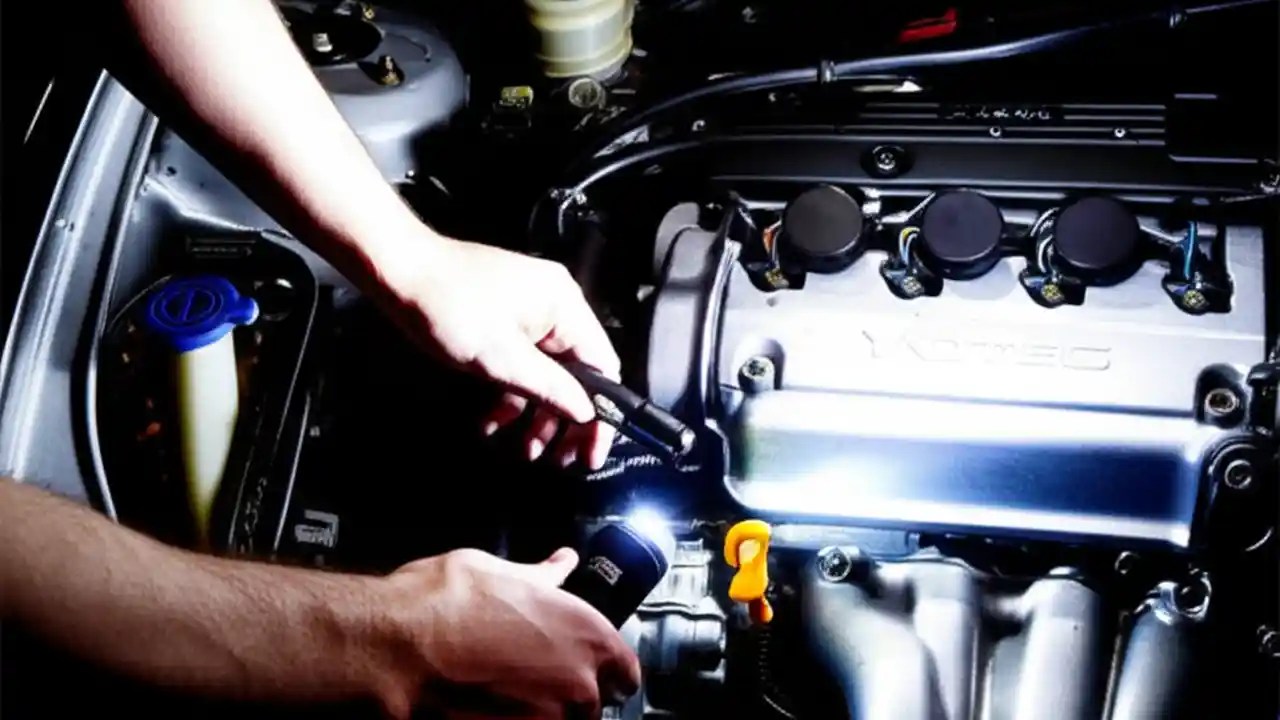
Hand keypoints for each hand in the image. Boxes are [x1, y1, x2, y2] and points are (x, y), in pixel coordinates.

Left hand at [369, 232, 618, 468]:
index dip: (601, 414)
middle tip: (561, 459)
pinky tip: (494, 422)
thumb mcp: (501, 358)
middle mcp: (554, 306)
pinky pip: (523, 364)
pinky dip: (513, 393)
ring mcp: (529, 313)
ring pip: (548, 374)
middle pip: (578, 374)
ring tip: (526, 449)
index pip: (602, 367)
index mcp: (564, 305)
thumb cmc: (446, 304)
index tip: (592, 451)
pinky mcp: (506, 320)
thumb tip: (585, 411)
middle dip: (567, 420)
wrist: (398, 271)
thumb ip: (549, 388)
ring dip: (537, 414)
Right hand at [375, 547, 640, 719]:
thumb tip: (562, 564)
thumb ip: (543, 578)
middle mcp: (578, 684)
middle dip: (567, 696)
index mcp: (588, 635)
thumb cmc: (446, 602)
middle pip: (591, 706)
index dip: (607, 673)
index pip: (626, 673)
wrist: (398, 643)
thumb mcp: (503, 572)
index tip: (591, 671)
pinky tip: (487, 704)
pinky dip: (511, 719)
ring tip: (500, 691)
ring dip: (539, 712)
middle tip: (529, 678)